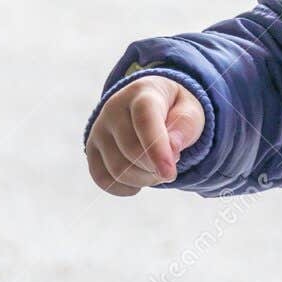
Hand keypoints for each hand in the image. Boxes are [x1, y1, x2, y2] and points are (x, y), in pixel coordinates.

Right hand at [85, 75, 205, 195]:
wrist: (152, 106)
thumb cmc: (174, 110)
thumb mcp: (190, 112)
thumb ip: (184, 127)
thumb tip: (172, 149)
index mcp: (142, 93)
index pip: (145, 120)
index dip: (157, 149)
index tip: (169, 173)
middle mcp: (114, 108)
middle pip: (132, 151)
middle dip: (156, 168)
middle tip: (171, 164)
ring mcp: (99, 129)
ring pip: (118, 170)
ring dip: (144, 180)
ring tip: (156, 168)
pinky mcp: (91, 149)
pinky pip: (104, 181)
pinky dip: (126, 188)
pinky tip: (139, 179)